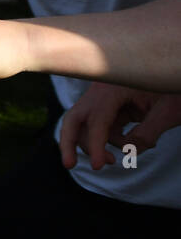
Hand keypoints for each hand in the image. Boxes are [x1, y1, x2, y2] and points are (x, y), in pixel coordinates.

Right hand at [59, 82, 180, 170]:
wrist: (176, 71)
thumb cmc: (176, 89)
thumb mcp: (169, 112)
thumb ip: (147, 134)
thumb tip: (129, 153)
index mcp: (115, 87)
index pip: (98, 120)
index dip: (96, 145)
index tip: (98, 166)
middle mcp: (102, 90)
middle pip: (75, 117)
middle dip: (70, 142)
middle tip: (69, 164)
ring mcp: (104, 97)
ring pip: (86, 125)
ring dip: (95, 145)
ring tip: (113, 161)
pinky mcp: (111, 105)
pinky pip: (101, 127)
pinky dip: (108, 140)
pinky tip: (127, 144)